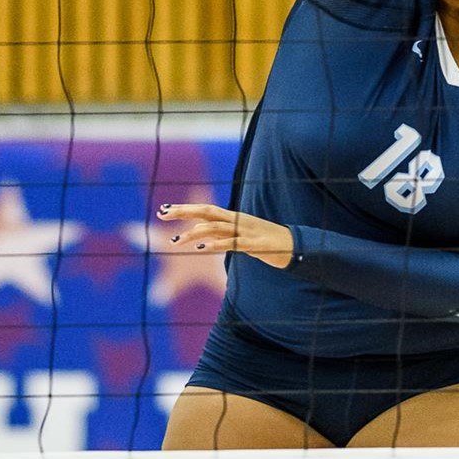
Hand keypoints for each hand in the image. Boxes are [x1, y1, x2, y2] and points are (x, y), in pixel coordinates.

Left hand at [157, 203, 293, 268]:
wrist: (296, 246)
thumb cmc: (268, 243)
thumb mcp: (242, 237)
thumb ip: (222, 234)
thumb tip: (200, 234)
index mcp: (234, 218)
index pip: (205, 210)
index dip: (185, 209)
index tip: (165, 209)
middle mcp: (238, 221)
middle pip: (206, 212)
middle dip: (183, 212)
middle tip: (162, 214)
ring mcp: (246, 231)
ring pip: (215, 228)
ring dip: (193, 234)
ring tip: (175, 241)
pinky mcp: (253, 244)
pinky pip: (231, 243)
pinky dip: (215, 244)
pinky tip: (201, 249)